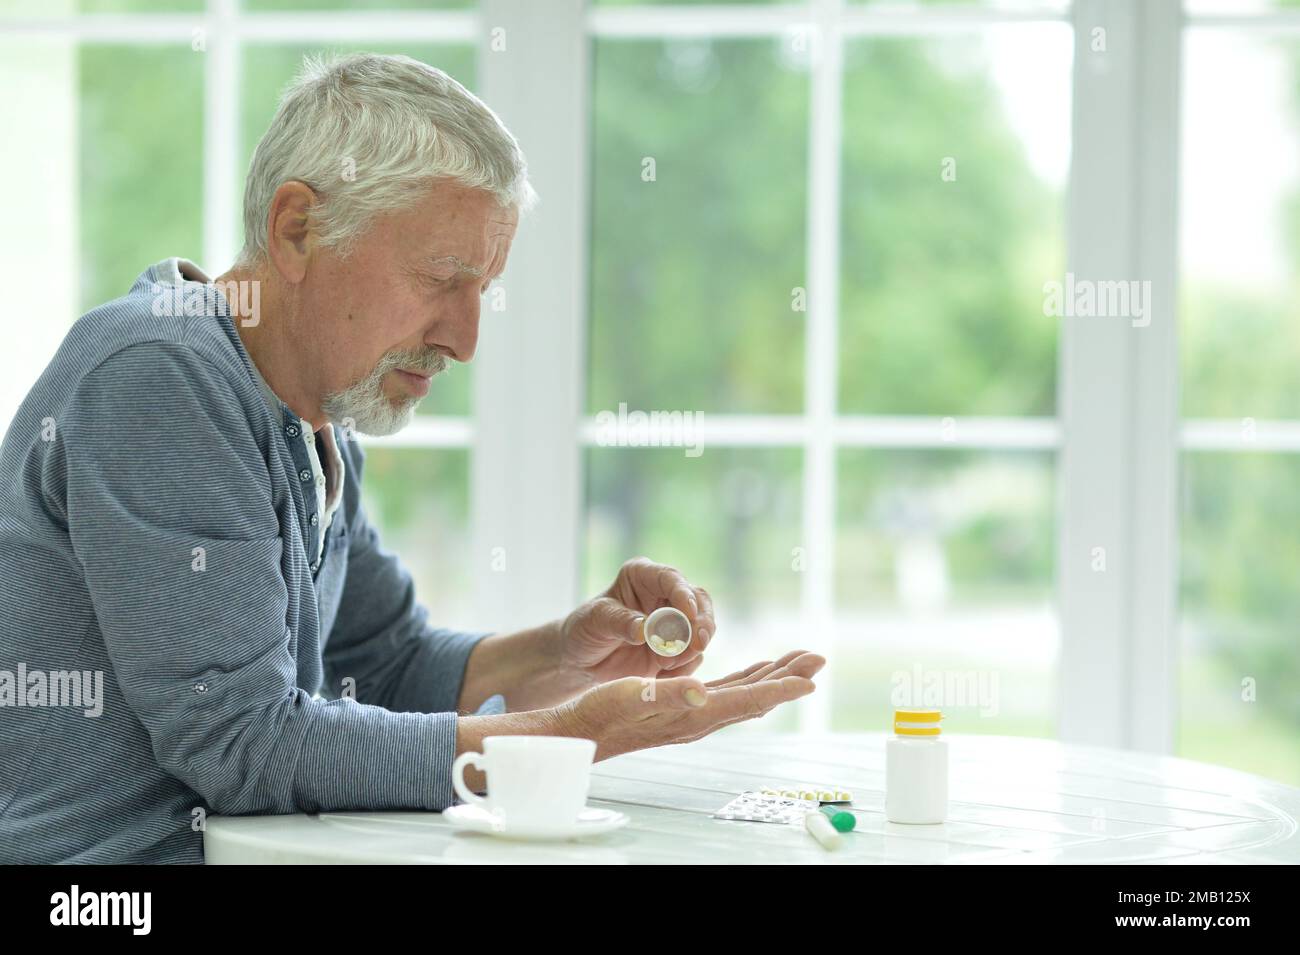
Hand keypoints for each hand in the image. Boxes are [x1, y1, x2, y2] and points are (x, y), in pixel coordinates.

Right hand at [551, 650, 824, 761]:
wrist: (576, 734)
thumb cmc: (597, 713)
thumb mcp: (630, 696)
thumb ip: (669, 694)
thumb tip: (704, 691)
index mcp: (692, 714)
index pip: (748, 700)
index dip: (781, 687)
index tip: (812, 679)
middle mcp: (698, 718)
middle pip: (756, 696)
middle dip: (788, 676)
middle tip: (818, 658)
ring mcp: (691, 715)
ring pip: (745, 694)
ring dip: (773, 676)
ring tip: (799, 660)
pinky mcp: (681, 709)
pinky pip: (727, 692)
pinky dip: (748, 678)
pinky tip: (756, 670)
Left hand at [557, 556, 715, 683]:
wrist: (581, 664)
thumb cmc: (584, 631)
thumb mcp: (594, 621)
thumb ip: (619, 621)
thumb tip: (645, 629)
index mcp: (642, 576)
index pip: (670, 578)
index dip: (684, 594)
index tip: (689, 613)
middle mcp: (663, 594)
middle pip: (698, 601)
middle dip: (701, 623)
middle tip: (697, 645)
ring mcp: (674, 622)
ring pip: (702, 628)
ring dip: (691, 649)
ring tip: (663, 664)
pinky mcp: (678, 649)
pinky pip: (694, 657)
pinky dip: (685, 667)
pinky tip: (662, 674)